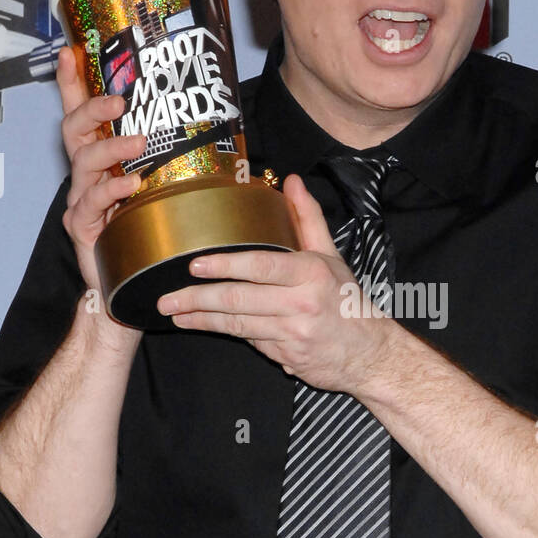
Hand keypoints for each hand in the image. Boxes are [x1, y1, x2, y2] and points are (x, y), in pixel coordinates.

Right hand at [56, 46, 145, 346]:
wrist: (131, 289)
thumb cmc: (151, 235)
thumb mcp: (164, 189)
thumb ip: (172, 160)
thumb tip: (211, 125)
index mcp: (102, 160)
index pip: (83, 115)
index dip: (72, 83)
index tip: (69, 51)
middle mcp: (87, 176)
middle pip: (74, 130)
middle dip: (91, 108)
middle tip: (117, 100)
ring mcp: (82, 201)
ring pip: (83, 163)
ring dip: (110, 148)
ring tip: (138, 143)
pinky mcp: (83, 228)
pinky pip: (90, 204)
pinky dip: (111, 192)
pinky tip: (130, 185)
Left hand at [156, 174, 395, 394]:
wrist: (369, 354)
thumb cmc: (347, 301)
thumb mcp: (332, 257)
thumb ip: (307, 218)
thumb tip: (291, 180)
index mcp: (311, 274)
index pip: (261, 267)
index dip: (225, 265)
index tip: (195, 265)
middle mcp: (301, 304)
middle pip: (240, 300)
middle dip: (199, 299)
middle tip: (168, 298)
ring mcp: (292, 334)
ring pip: (237, 325)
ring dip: (202, 319)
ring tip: (174, 312)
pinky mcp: (286, 357)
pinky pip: (249, 341)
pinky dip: (223, 332)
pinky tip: (201, 325)